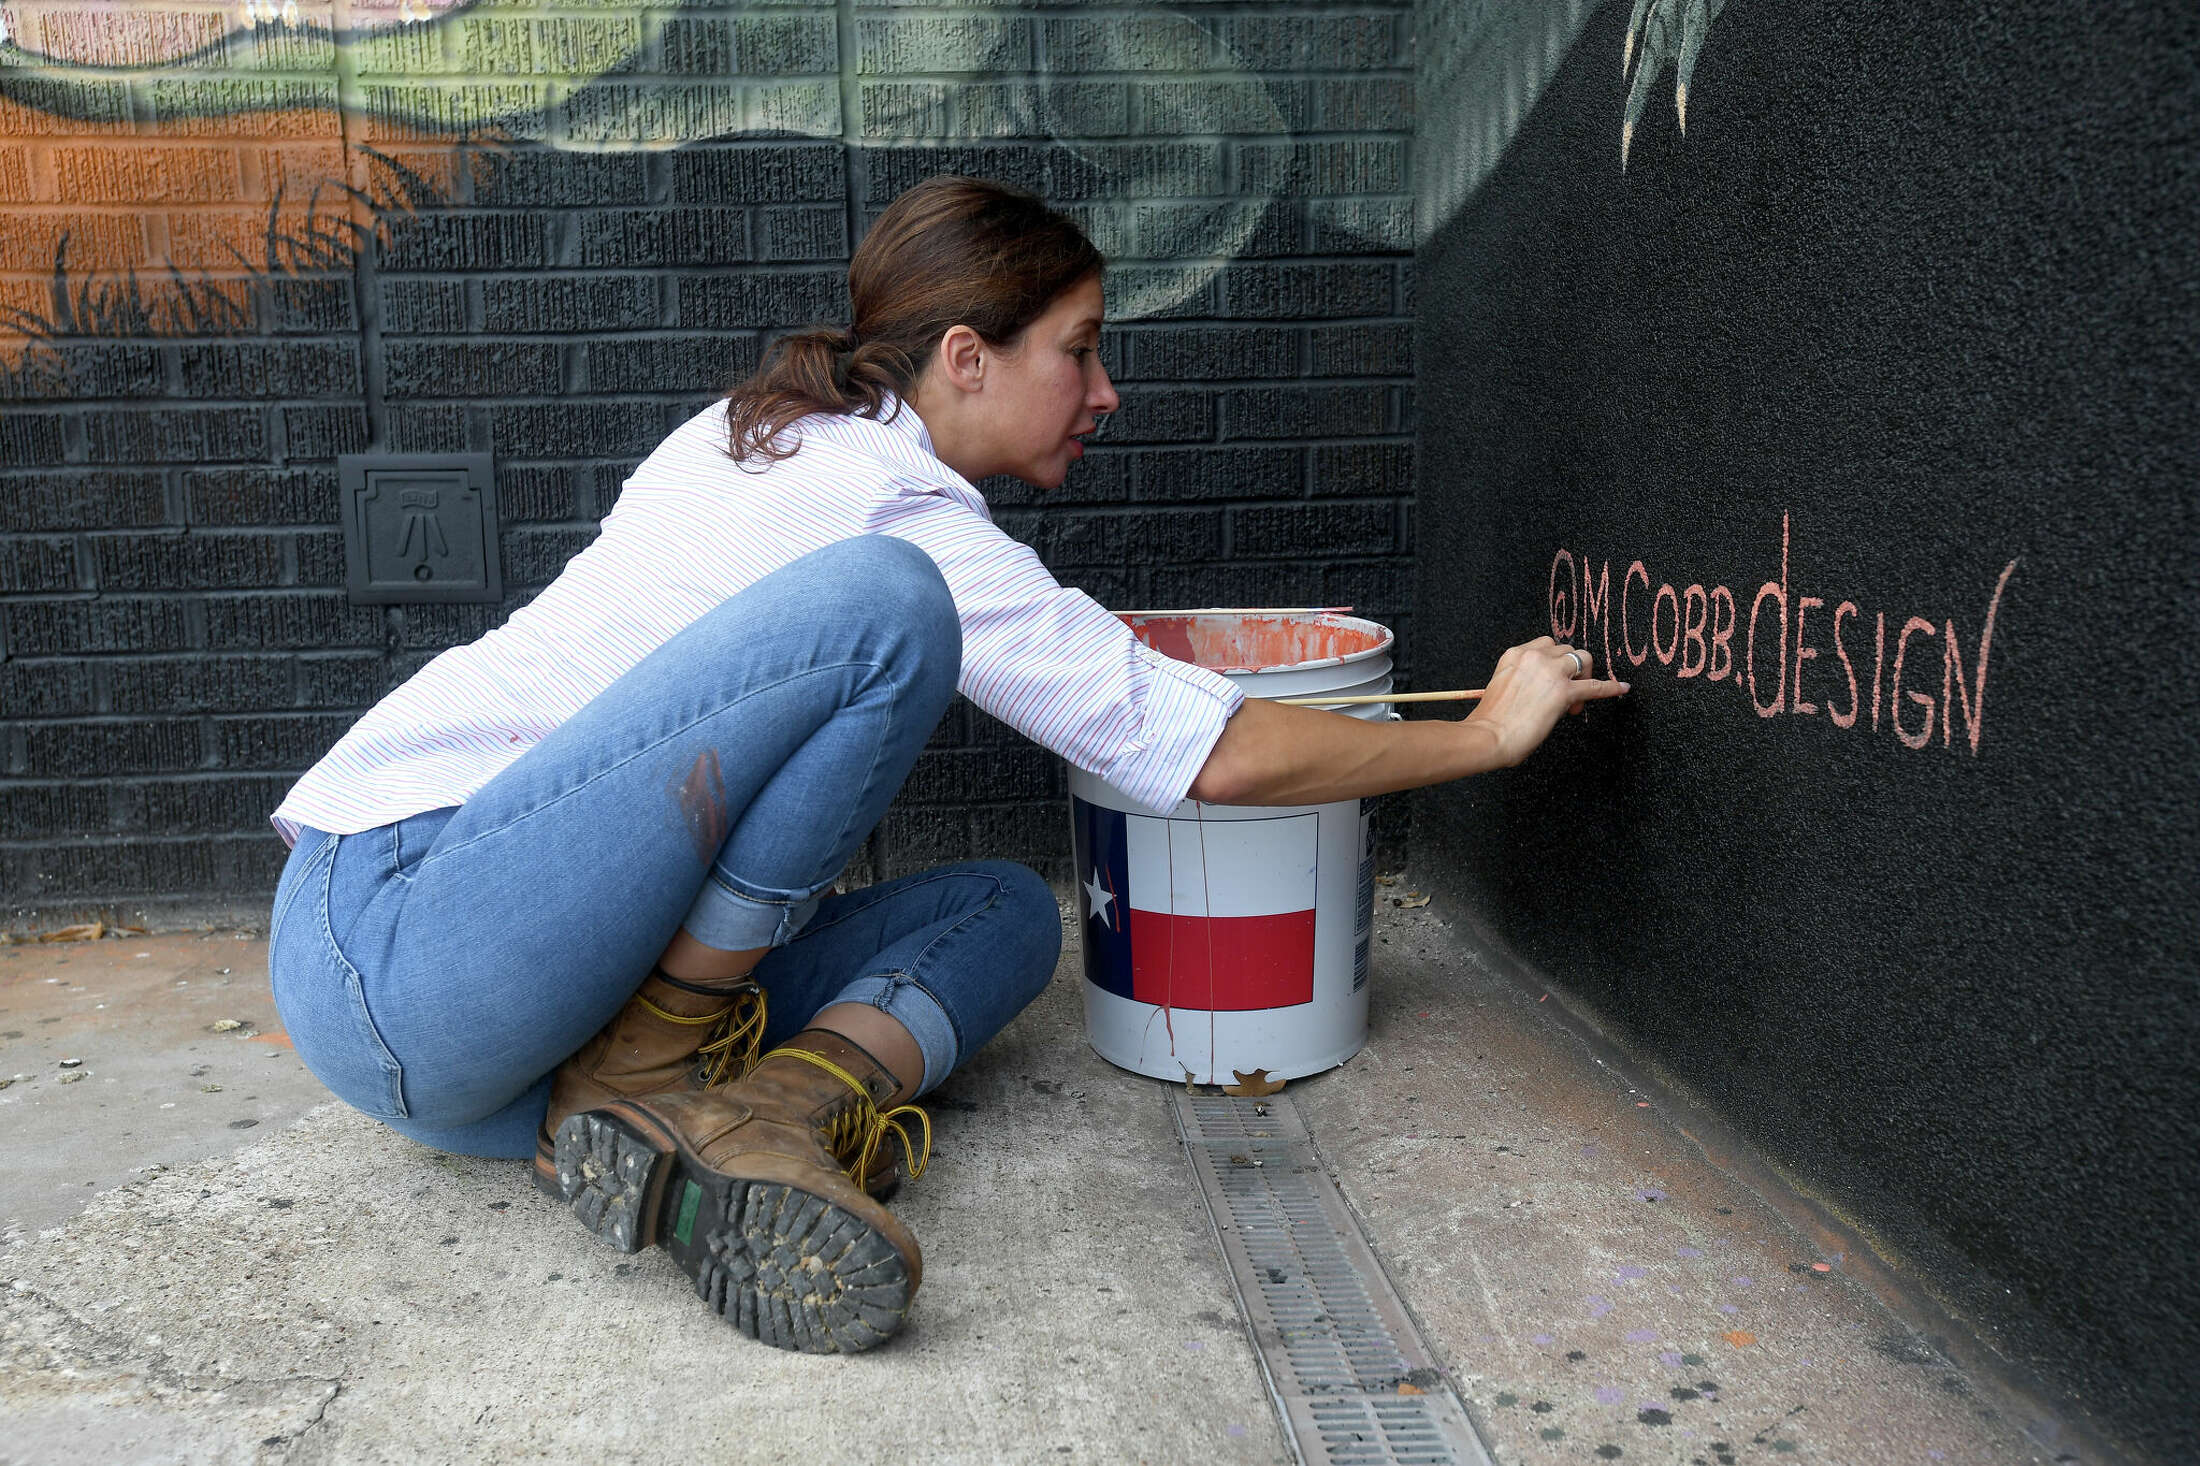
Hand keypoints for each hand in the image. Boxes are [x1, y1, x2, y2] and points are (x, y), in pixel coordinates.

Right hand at [1463, 637, 1629, 767]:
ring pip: (1582, 658)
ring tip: (1576, 701)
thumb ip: (1524, 678)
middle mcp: (1534, 656)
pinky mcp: (1564, 692)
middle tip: (1564, 695)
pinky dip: (1611, 687)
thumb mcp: (1504, 685)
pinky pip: (1595, 686)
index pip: (1545, 646)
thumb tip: (1544, 688)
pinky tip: (1621, 688)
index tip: (1552, 681)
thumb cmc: (1491, 719)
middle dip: (1569, 669)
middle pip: (1566, 650)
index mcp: (1515, 654)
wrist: (1488, 736)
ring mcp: (1551, 672)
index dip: (1553, 663)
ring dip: (1583, 675)